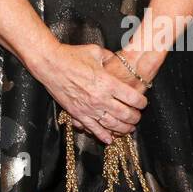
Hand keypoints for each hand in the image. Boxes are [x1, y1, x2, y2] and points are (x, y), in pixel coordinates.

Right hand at [30, 41, 147, 143]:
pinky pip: (93, 128)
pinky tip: (110, 139)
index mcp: (107, 82)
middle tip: (138, 117)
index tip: (143, 103)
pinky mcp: (77, 113)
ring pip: (112, 124)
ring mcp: (88, 108)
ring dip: (123, 128)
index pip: (132, 98)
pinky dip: (103, 135)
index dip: (141, 102)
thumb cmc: (72, 56)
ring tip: (129, 128)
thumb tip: (118, 60)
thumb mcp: (96, 52)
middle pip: (125, 114)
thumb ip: (111, 58)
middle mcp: (100, 97)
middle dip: (135, 118)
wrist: (50, 64)